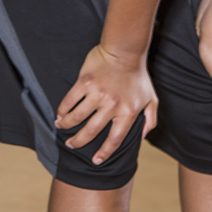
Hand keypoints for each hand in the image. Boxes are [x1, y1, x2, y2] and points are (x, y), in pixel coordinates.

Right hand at [56, 46, 156, 164]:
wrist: (126, 51)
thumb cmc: (138, 76)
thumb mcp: (151, 99)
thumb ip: (150, 119)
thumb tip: (142, 136)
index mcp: (129, 112)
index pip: (115, 139)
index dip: (105, 152)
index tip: (96, 161)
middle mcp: (112, 106)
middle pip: (91, 131)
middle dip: (79, 142)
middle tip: (72, 145)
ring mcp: (97, 94)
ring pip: (77, 117)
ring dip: (67, 126)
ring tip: (62, 128)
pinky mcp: (85, 83)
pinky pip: (70, 101)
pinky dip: (62, 110)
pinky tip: (60, 115)